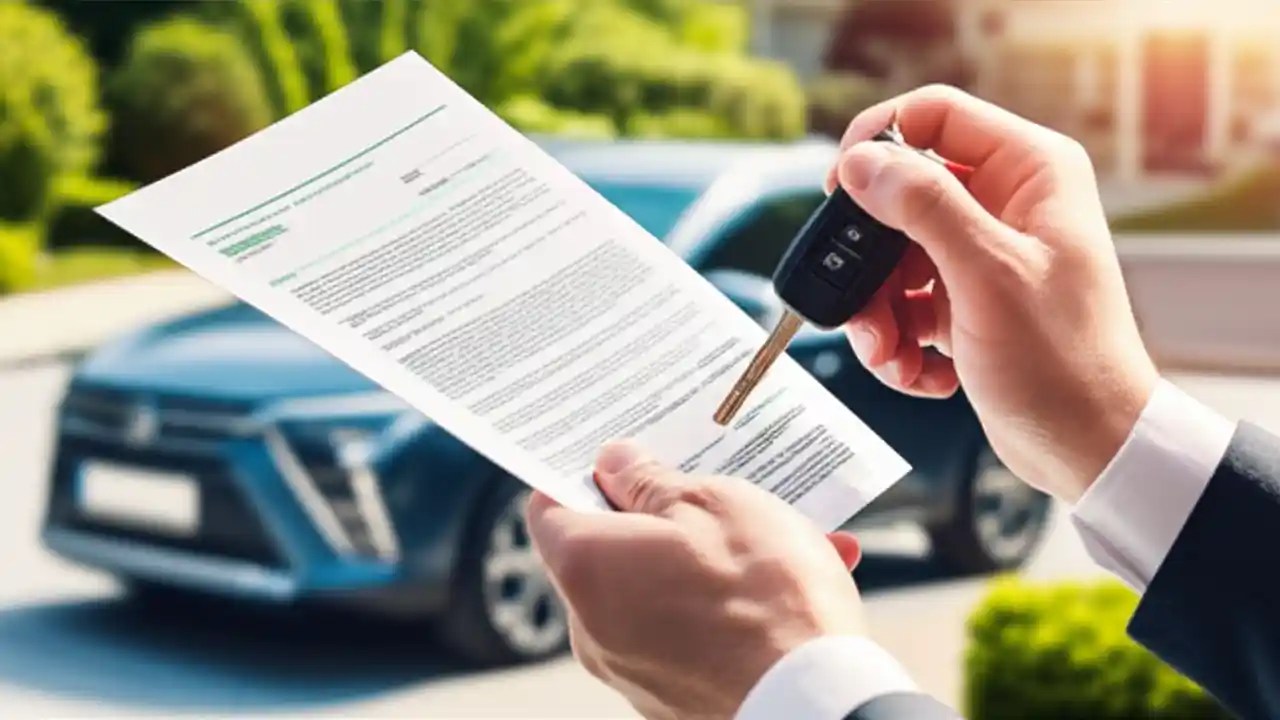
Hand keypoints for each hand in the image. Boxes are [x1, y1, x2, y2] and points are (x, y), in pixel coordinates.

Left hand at [527, 441, 866, 719]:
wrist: (816, 699)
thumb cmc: (761, 591)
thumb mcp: (711, 504)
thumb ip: (650, 480)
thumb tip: (613, 463)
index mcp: (585, 567)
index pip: (549, 507)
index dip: (585, 474)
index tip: (625, 456)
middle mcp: (592, 628)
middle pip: (611, 551)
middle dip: (662, 516)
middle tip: (712, 487)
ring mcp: (633, 669)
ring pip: (663, 591)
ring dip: (711, 560)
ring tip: (784, 534)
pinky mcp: (676, 697)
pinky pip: (693, 633)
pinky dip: (731, 606)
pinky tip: (799, 581)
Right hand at [827, 85, 1158, 501]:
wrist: (1089, 448)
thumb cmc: (1065, 364)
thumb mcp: (988, 275)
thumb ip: (924, 208)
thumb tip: (863, 162)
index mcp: (1030, 172)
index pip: (935, 116)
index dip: (878, 140)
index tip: (839, 187)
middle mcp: (1005, 204)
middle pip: (900, 195)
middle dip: (869, 257)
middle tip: (860, 299)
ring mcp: (982, 255)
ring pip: (893, 257)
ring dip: (879, 311)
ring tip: (890, 355)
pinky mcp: (966, 301)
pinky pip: (904, 301)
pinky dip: (899, 340)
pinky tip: (921, 373)